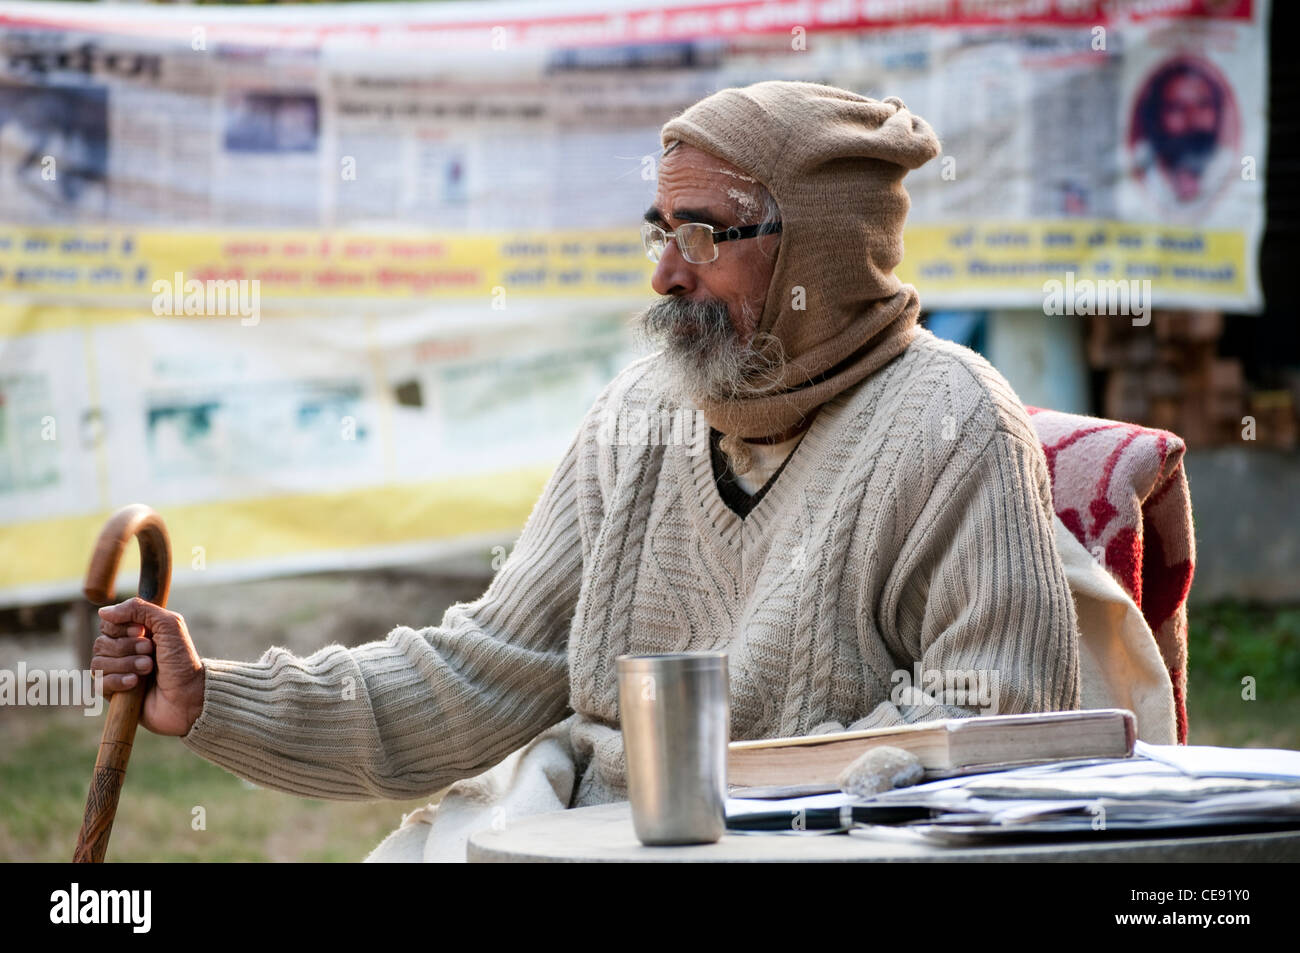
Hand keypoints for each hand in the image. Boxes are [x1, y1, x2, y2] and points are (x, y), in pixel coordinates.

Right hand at [92, 596, 205, 736]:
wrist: (189, 697)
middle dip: (127, 647)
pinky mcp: (115, 694)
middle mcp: (124, 652)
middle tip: (150, 652)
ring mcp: (118, 673)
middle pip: (101, 643)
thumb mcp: (170, 625)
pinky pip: (99, 683)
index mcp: (137, 634)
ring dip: (126, 664)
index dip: (122, 628)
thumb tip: (104, 612)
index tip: (143, 632)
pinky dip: (117, 681)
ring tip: (148, 668)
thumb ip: (140, 609)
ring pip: (98, 663)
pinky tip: (135, 683)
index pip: (109, 623)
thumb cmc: (183, 661)